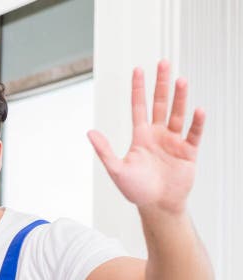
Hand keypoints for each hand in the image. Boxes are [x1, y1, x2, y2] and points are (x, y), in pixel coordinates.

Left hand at [87, 60, 204, 215]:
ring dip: (180, 97)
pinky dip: (196, 122)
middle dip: (161, 84)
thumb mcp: (117, 169)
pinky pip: (194, 134)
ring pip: (178, 114)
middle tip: (163, 63)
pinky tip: (198, 110)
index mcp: (141, 137)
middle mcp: (158, 135)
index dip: (138, 89)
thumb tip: (90, 132)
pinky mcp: (188, 152)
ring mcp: (174, 142)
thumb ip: (104, 150)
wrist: (157, 207)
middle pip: (161, 104)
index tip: (138, 69)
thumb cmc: (136, 191)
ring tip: (180, 80)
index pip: (139, 107)